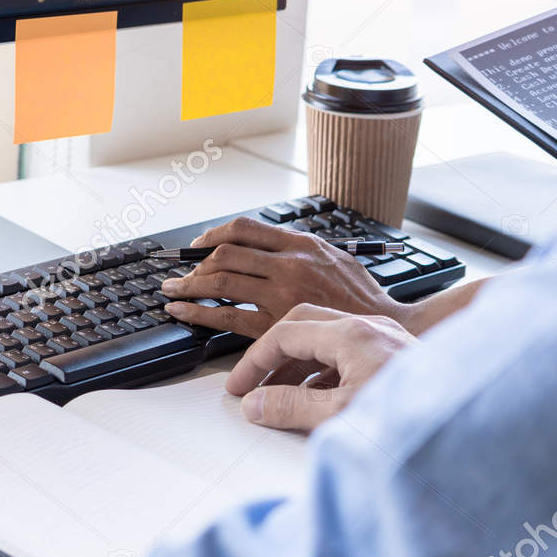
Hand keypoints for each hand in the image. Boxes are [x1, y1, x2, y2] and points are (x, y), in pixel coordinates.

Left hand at [161, 217, 414, 338]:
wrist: (385, 328)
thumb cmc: (361, 297)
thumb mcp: (336, 257)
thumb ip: (300, 250)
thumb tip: (264, 247)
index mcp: (301, 244)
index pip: (245, 228)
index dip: (213, 235)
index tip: (197, 246)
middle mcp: (289, 264)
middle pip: (225, 253)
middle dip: (193, 263)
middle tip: (178, 273)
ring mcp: (281, 294)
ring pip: (220, 281)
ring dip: (188, 286)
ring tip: (171, 292)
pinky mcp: (276, 324)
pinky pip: (227, 315)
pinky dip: (198, 313)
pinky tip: (184, 312)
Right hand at [226, 304, 417, 430]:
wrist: (471, 432)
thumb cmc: (415, 418)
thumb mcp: (341, 416)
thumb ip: (291, 408)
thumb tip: (256, 406)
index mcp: (354, 334)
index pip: (286, 333)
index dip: (255, 361)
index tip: (239, 388)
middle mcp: (372, 330)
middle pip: (305, 327)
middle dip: (273, 357)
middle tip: (252, 385)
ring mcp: (388, 343)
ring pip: (328, 342)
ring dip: (298, 368)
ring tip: (278, 399)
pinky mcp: (399, 361)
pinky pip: (349, 357)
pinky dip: (324, 374)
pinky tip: (318, 402)